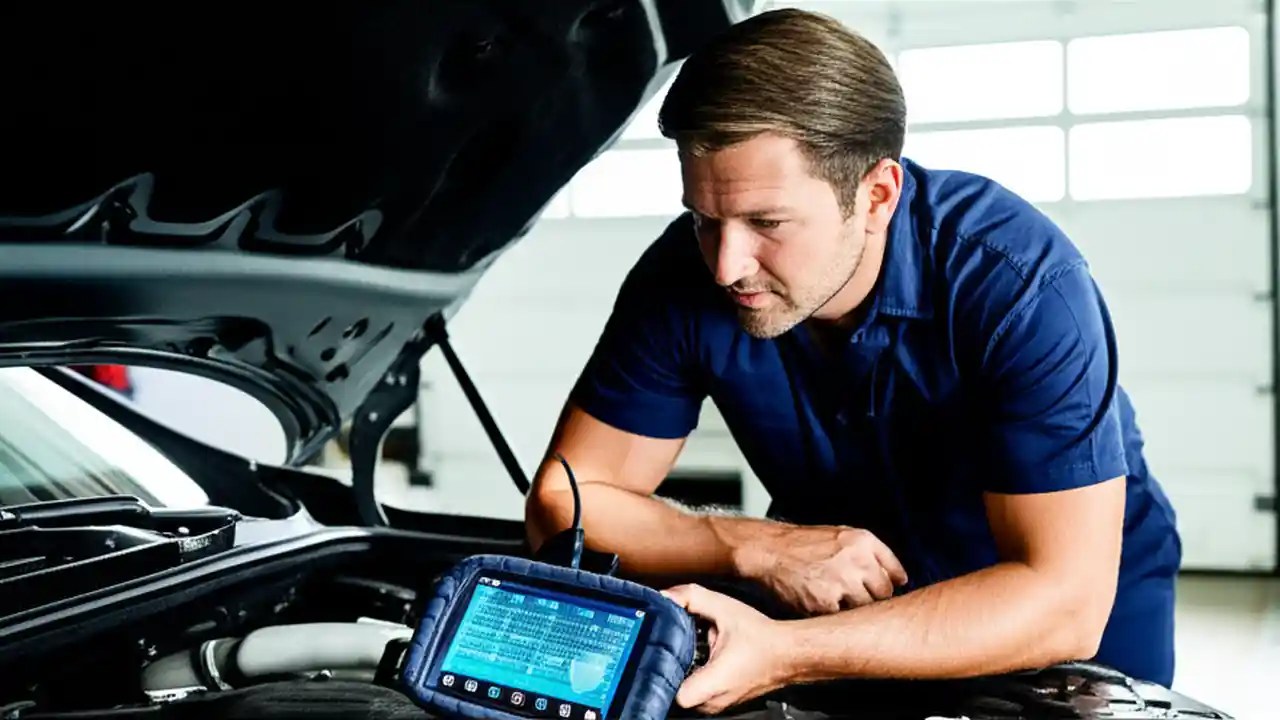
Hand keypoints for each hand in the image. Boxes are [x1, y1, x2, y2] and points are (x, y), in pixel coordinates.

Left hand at [663, 583, 792, 713]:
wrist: (788, 653)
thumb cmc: (761, 637)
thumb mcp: (724, 608)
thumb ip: (692, 598)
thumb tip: (666, 596)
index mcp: (712, 683)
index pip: (671, 693)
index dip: (662, 671)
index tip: (661, 653)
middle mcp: (713, 701)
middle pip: (674, 691)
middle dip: (672, 667)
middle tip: (673, 646)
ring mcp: (718, 706)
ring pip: (686, 694)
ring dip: (684, 673)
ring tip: (689, 651)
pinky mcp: (722, 704)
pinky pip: (699, 695)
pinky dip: (696, 678)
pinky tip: (702, 659)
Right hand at [734, 523, 908, 615]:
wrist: (767, 550)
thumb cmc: (804, 544)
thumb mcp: (841, 535)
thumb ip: (870, 553)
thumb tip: (900, 580)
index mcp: (863, 541)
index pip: (896, 573)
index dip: (889, 585)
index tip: (880, 591)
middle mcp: (857, 559)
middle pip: (884, 594)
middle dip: (871, 598)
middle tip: (852, 597)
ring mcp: (842, 582)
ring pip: (865, 609)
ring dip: (853, 609)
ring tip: (833, 599)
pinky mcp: (825, 603)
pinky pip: (841, 618)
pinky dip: (832, 615)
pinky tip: (818, 602)